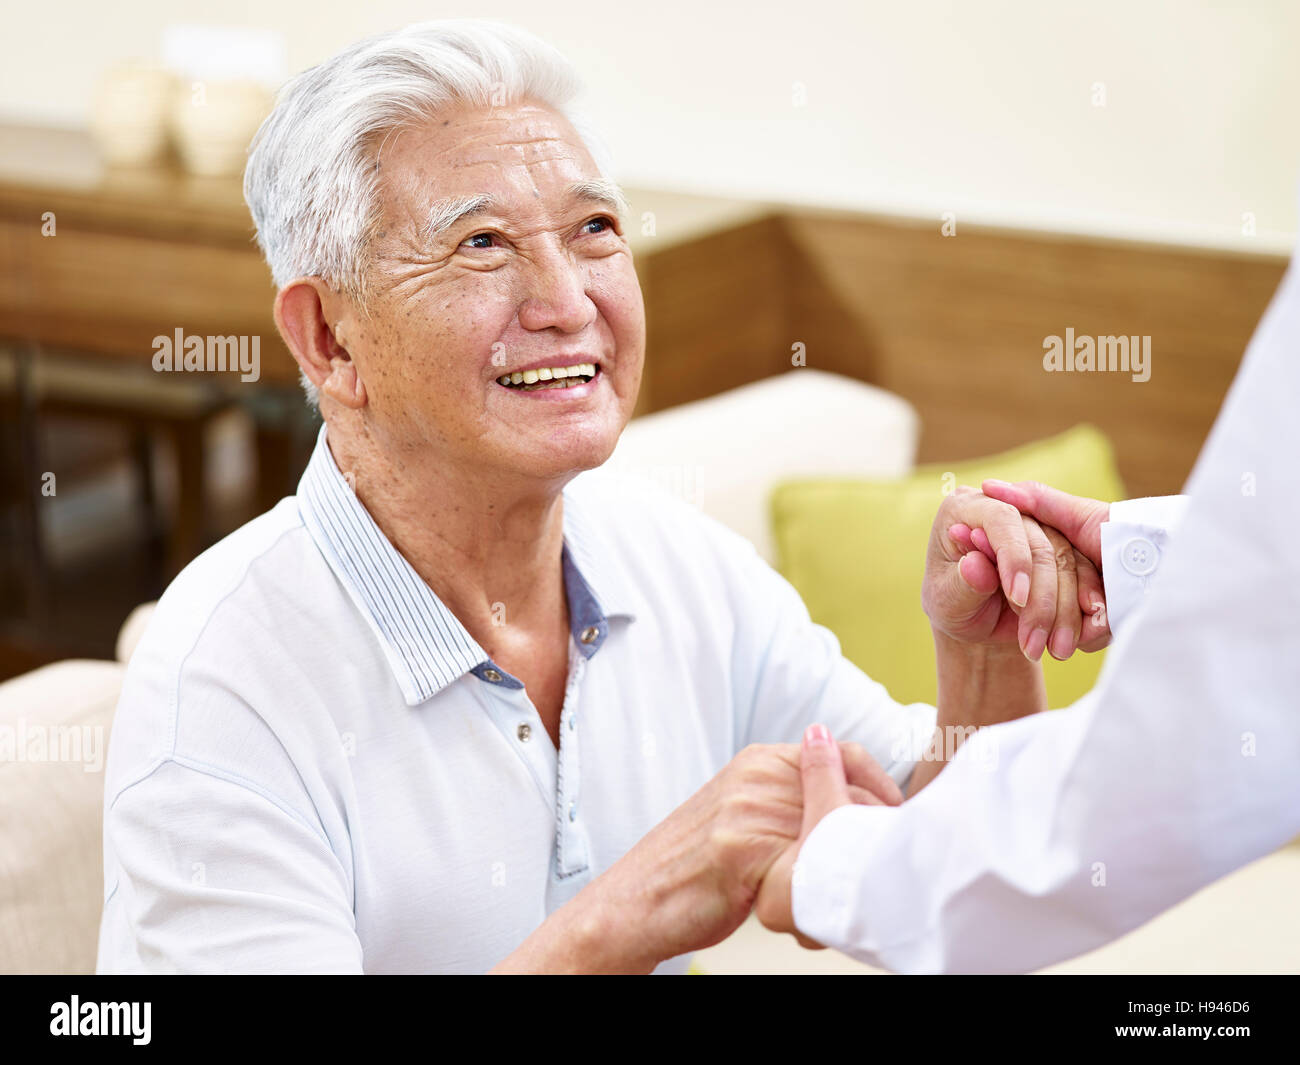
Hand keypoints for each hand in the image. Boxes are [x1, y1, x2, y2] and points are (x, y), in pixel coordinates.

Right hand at [589, 739, 900, 968]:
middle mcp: (758, 777)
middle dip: (867, 844)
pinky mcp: (742, 852)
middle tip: (867, 880)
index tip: (897, 826)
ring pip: (835, 841)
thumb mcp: (745, 811)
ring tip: (821, 910)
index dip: (883, 793)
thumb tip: (860, 800)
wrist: (635, 901)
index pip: (847, 755)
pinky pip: (807, 877)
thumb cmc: (696, 867)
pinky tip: (795, 924)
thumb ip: (792, 794)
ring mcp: (749, 812)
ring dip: (839, 883)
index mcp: (761, 761)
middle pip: (850, 798)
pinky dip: (811, 910)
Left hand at [923, 486, 1107, 659]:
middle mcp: (1005, 508)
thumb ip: (962, 583)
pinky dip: (1081, 609)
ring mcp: (1039, 526)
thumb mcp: (947, 602)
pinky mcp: (1064, 548)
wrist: (977, 624)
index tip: (1018, 599)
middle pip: (1040, 543)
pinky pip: (1085, 575)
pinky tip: (1074, 639)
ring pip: (1067, 561)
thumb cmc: (952, 608)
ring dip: (1064, 611)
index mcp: (964, 509)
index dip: (1014, 557)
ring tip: (1053, 650)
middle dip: (1041, 597)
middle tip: (1034, 640)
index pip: (1001, 519)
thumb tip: (974, 565)